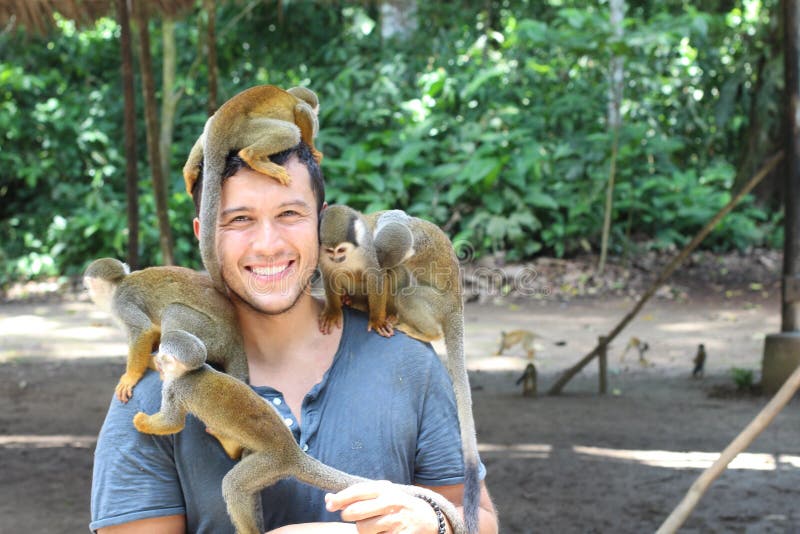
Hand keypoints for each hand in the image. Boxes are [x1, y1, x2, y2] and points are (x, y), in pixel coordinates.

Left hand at [325, 481, 444, 533]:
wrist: (428, 518)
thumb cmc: (398, 504)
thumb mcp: (382, 494)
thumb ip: (357, 495)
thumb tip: (328, 499)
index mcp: (385, 489)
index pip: (357, 491)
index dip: (340, 499)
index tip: (330, 505)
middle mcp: (391, 502)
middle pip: (355, 512)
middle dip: (348, 516)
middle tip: (352, 516)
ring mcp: (397, 521)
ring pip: (363, 529)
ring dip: (363, 530)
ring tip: (375, 524)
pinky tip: (383, 532)